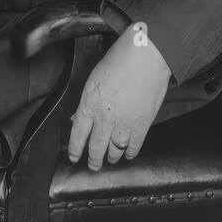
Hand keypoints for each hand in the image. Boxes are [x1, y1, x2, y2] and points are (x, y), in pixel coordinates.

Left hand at [68, 24, 170, 171]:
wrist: (147, 55)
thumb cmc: (120, 59)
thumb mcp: (95, 78)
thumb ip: (87, 101)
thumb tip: (80, 117)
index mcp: (90, 103)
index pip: (78, 134)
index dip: (75, 149)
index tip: (74, 157)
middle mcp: (105, 117)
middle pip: (96, 147)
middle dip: (93, 160)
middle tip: (93, 166)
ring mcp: (124, 123)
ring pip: (114, 150)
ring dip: (111, 157)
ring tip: (111, 159)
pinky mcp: (142, 124)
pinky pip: (134, 146)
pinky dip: (130, 152)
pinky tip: (128, 154)